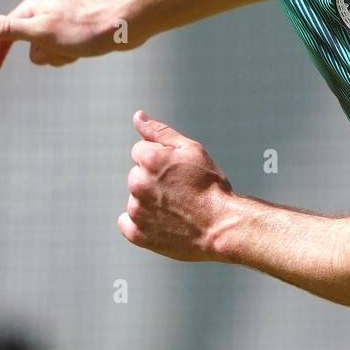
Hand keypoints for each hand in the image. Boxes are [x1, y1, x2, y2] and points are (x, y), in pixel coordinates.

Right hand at [0, 0, 126, 80]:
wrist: (124, 25)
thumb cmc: (85, 29)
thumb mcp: (41, 31)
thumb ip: (9, 29)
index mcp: (31, 7)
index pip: (3, 36)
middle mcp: (43, 11)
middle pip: (29, 48)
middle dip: (45, 55)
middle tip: (65, 45)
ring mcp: (59, 22)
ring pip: (46, 52)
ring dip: (59, 57)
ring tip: (78, 46)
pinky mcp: (74, 32)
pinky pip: (62, 52)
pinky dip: (71, 55)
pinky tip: (85, 48)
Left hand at [119, 112, 235, 261]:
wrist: (222, 227)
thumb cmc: (210, 186)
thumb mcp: (191, 150)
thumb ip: (160, 132)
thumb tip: (138, 116)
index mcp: (149, 159)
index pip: (140, 152)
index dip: (162, 161)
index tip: (179, 173)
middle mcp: (137, 183)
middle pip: (137, 175)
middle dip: (153, 180)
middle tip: (180, 191)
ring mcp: (136, 210)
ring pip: (136, 198)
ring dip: (150, 201)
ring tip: (177, 209)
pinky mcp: (136, 234)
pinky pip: (127, 222)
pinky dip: (141, 223)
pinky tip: (163, 223)